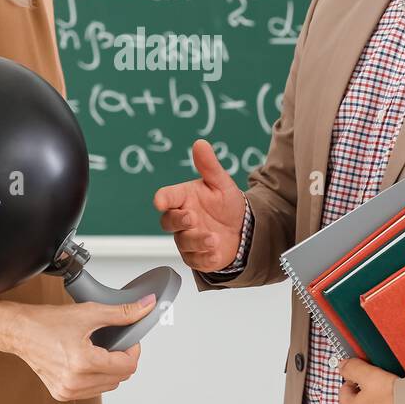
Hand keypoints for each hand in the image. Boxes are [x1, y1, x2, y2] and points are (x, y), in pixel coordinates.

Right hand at [7, 295, 152, 400]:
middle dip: (122, 359)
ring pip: (109, 386)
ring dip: (110, 370)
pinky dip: (96, 377)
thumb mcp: (90, 313)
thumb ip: (123, 313)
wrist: (21, 331)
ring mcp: (68, 391)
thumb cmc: (48, 322)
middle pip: (120, 378)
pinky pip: (93, 390)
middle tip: (113, 342)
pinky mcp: (62, 394)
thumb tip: (145, 307)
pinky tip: (86, 361)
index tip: (129, 340)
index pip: (127, 366)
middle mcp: (75, 381)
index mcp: (83, 362)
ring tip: (97, 351)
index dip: (133, 351)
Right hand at [153, 139, 246, 272]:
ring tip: (213, 238)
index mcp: (183, 198)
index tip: (160, 201)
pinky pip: (195, 259)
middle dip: (178, 220)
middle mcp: (182, 219)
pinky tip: (215, 252)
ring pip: (183, 242)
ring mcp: (187, 239)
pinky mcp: (196, 256)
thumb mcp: (221, 183)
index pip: (167, 197)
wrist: (243, 229)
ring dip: (197, 241)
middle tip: (192, 217)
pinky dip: (205, 257)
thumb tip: (200, 143)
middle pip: (168, 221)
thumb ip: (209, 165)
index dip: (163, 199)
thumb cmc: (226, 205)